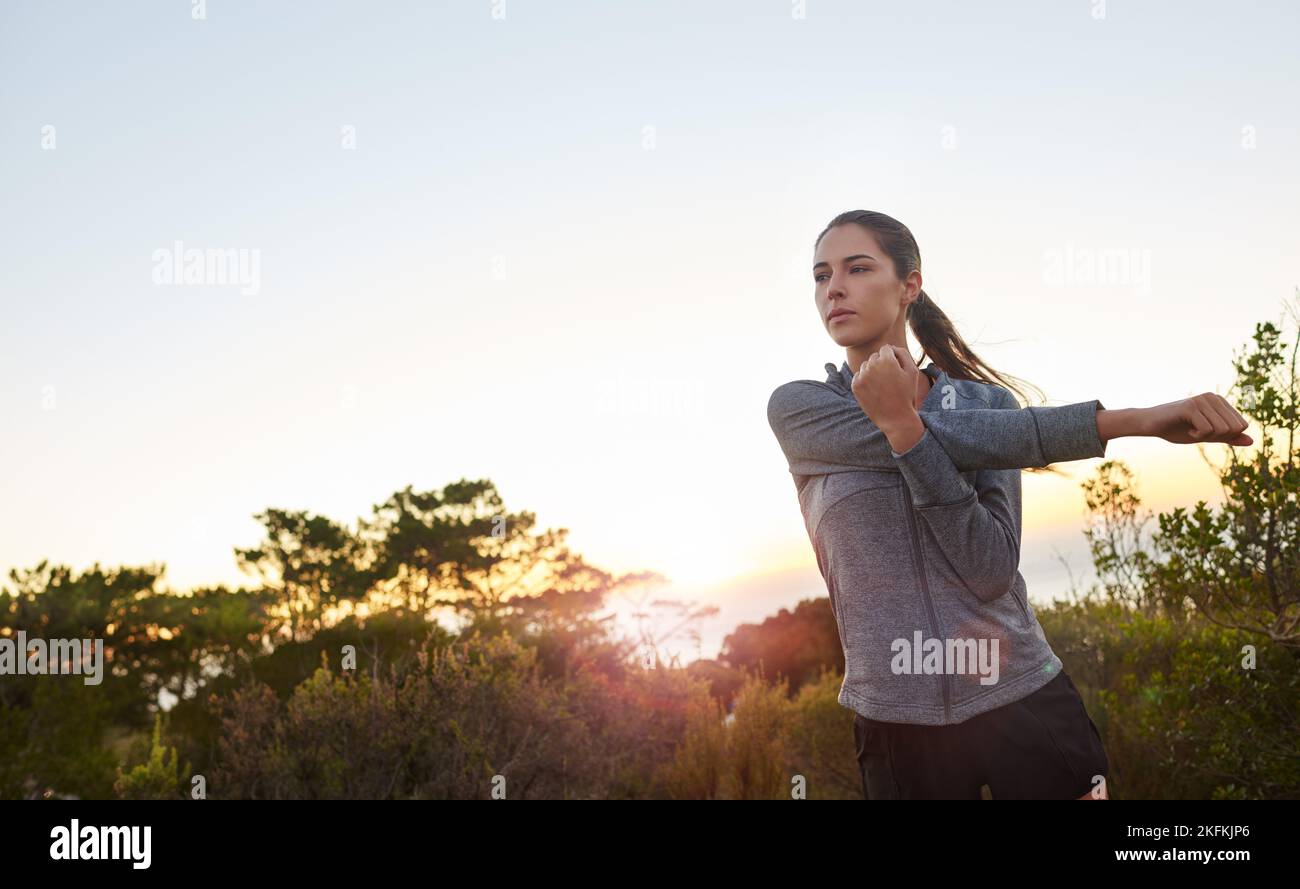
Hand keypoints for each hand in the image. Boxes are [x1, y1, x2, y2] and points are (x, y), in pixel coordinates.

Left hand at [851, 345, 921, 434]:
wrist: (895, 418)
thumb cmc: (907, 394)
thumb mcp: (912, 371)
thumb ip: (903, 353)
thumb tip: (890, 346)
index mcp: (887, 360)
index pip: (886, 349)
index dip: (893, 359)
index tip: (896, 371)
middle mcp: (872, 366)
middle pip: (875, 356)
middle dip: (882, 364)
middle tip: (890, 381)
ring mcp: (862, 376)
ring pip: (866, 365)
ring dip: (872, 371)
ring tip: (882, 386)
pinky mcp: (855, 385)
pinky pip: (858, 375)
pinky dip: (865, 380)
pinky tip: (874, 390)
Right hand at [1138, 393, 1252, 445]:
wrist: (1150, 425)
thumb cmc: (1177, 429)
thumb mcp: (1207, 435)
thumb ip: (1228, 437)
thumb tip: (1251, 441)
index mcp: (1220, 401)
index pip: (1241, 425)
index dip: (1225, 435)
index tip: (1206, 430)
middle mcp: (1213, 397)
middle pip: (1234, 428)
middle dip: (1217, 436)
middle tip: (1198, 430)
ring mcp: (1202, 400)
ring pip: (1222, 429)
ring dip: (1205, 436)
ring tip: (1191, 428)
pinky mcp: (1191, 406)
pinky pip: (1207, 429)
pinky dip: (1196, 435)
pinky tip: (1186, 428)